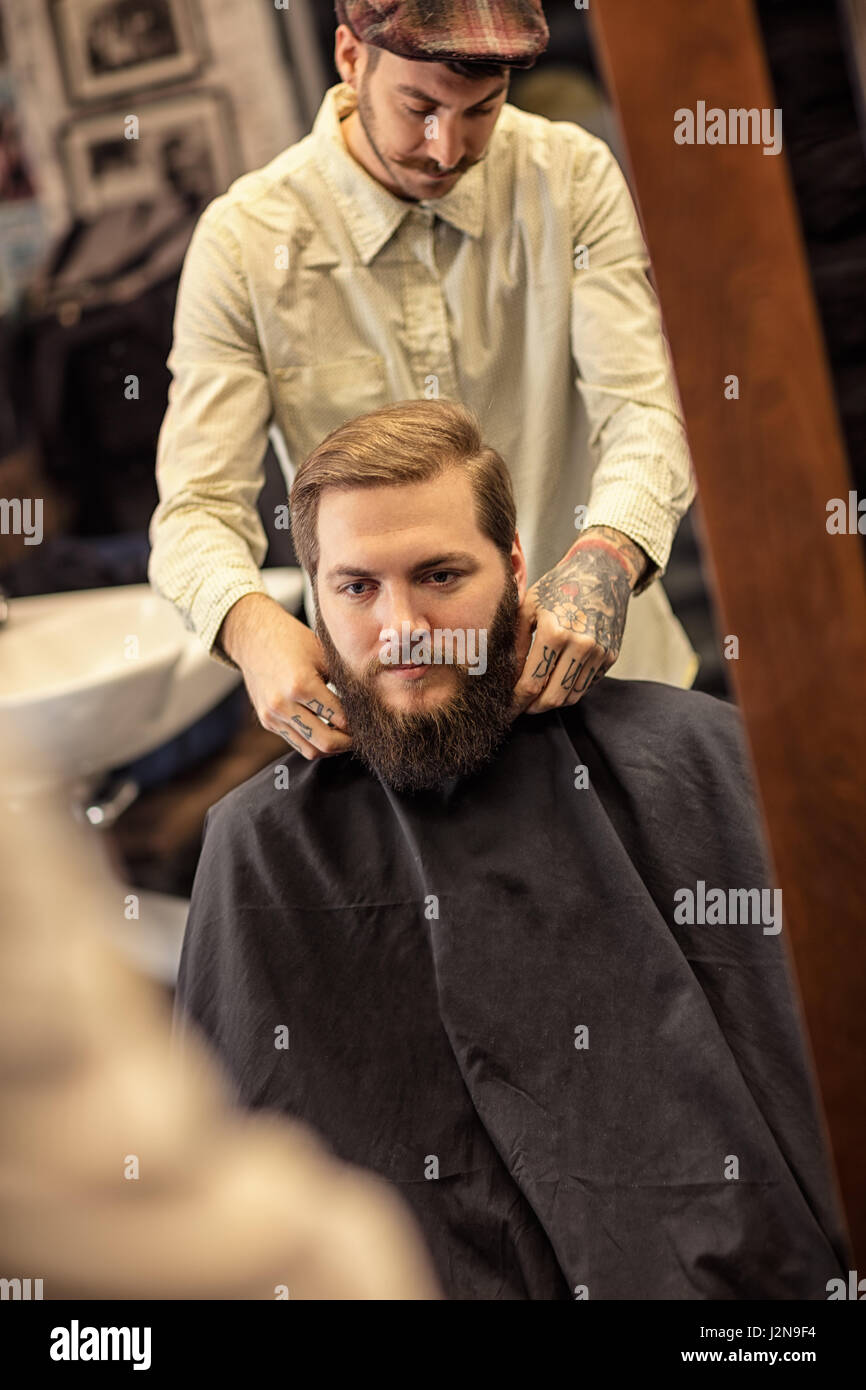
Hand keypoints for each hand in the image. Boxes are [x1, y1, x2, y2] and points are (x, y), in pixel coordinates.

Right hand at [218, 594, 352, 760]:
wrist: (253, 637)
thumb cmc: (292, 640)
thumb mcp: (324, 655)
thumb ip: (344, 682)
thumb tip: (368, 705)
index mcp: (302, 685)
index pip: (340, 718)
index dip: (359, 723)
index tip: (371, 722)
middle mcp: (284, 704)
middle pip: (325, 742)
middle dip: (348, 743)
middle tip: (362, 736)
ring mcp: (273, 716)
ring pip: (310, 749)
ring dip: (332, 747)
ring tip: (346, 736)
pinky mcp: (267, 721)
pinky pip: (296, 742)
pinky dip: (314, 742)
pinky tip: (327, 731)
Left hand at [512, 526, 646, 714]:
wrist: (602, 572)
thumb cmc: (559, 586)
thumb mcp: (529, 607)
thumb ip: (516, 643)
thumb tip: (507, 675)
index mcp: (555, 632)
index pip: (532, 682)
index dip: (517, 701)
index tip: (507, 708)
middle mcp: (581, 645)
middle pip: (554, 697)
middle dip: (533, 708)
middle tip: (520, 707)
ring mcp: (599, 653)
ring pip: (571, 696)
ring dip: (552, 701)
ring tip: (536, 697)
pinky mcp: (610, 656)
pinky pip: (585, 685)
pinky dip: (569, 689)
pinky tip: (556, 681)